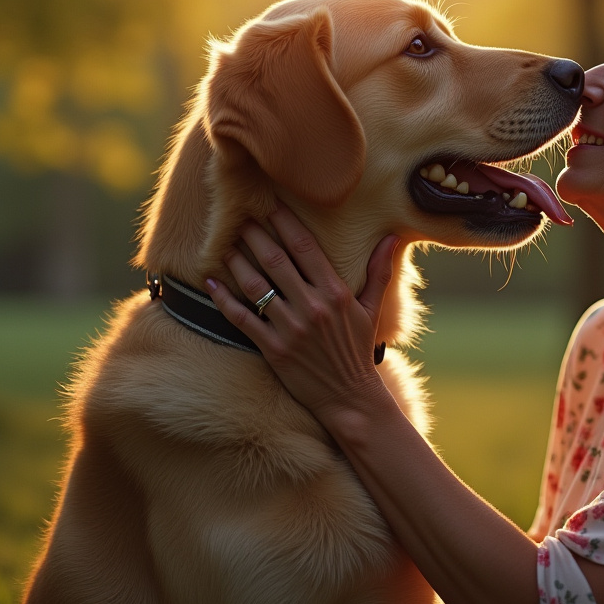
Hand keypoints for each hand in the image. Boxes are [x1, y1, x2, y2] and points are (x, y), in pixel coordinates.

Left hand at [204, 205, 399, 423]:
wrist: (349, 397)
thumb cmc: (359, 350)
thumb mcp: (373, 309)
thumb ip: (380, 270)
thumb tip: (392, 237)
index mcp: (335, 292)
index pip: (305, 247)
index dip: (285, 223)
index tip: (270, 205)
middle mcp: (312, 306)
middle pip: (275, 261)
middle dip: (255, 235)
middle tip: (239, 217)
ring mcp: (290, 328)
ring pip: (255, 286)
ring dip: (237, 262)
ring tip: (224, 245)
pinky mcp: (273, 349)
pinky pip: (241, 318)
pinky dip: (224, 299)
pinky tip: (211, 282)